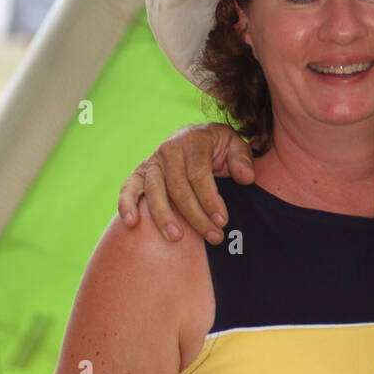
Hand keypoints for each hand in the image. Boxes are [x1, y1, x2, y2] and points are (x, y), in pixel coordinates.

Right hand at [118, 123, 254, 243]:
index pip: (199, 174)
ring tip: (176, 237)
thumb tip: (247, 178)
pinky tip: (131, 223)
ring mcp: (152, 161)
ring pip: (154, 191)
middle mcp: (169, 149)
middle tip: (213, 237)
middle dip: (196, 215)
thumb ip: (242, 160)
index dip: (210, 199)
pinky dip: (126, 204)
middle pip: (178, 188)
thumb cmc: (218, 147)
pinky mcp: (139, 172)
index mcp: (194, 140)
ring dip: (164, 217)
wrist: (193, 136)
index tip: (222, 221)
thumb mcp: (235, 145)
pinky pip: (129, 188)